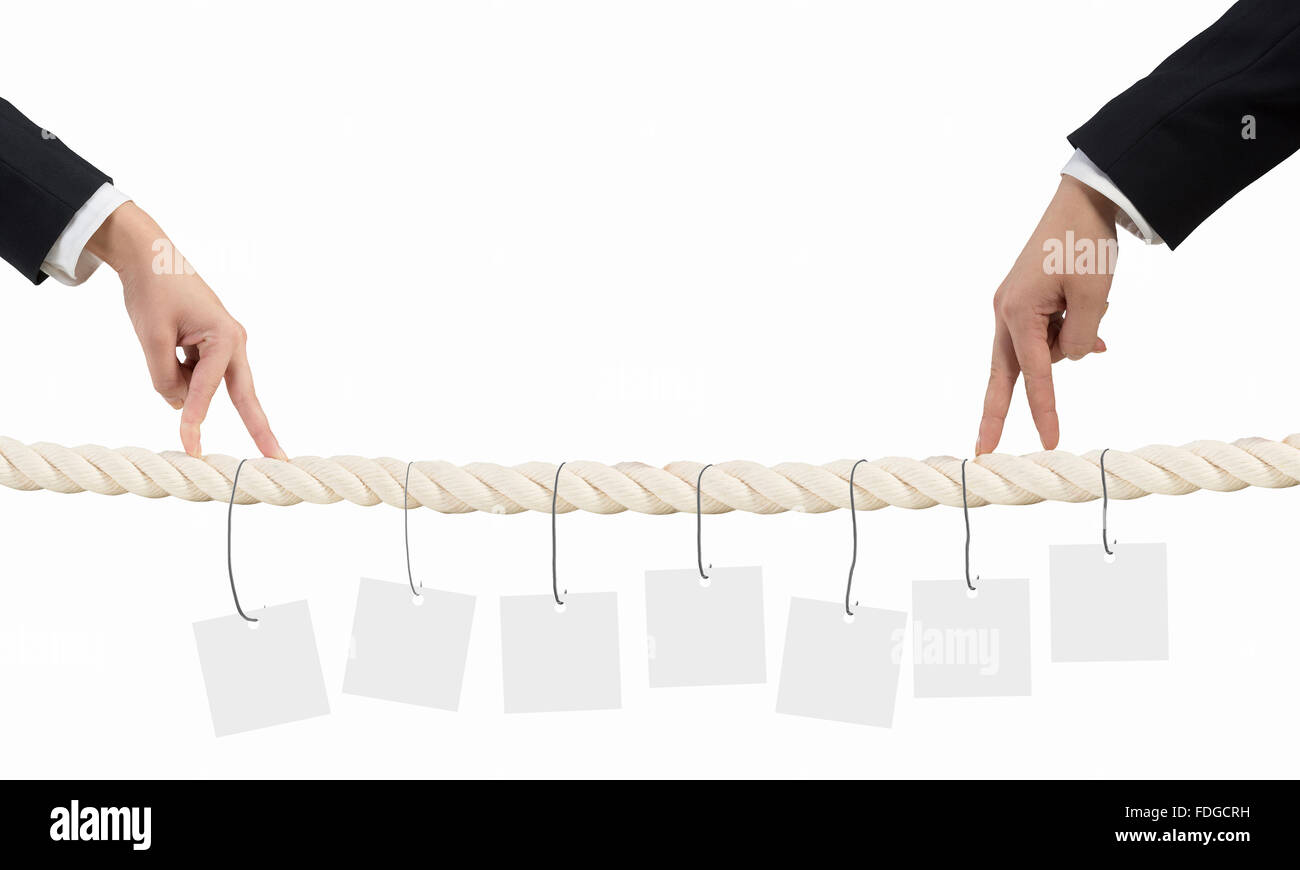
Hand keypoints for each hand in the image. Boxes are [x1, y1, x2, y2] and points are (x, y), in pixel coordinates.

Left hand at [87, 202, 284, 458]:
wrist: (150, 257)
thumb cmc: (153, 292)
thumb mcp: (151, 337)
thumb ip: (164, 378)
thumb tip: (178, 407)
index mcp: (225, 337)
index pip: (208, 389)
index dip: (194, 420)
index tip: (192, 450)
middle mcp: (234, 344)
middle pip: (245, 396)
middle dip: (260, 428)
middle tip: (279, 460)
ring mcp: (227, 346)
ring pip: (205, 385)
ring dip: (180, 378)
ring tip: (164, 338)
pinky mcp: (214, 348)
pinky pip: (196, 374)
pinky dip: (178, 370)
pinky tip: (170, 341)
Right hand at [977, 176, 1117, 454]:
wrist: (1084, 200)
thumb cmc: (1086, 245)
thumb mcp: (1094, 297)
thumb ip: (1078, 339)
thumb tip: (1068, 359)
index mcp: (1018, 312)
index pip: (1034, 375)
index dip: (1043, 411)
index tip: (1048, 444)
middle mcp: (1005, 312)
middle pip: (1004, 374)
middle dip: (997, 412)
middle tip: (985, 451)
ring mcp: (1010, 304)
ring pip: (1035, 348)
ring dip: (1064, 342)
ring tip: (1093, 306)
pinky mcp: (1022, 299)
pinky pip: (1041, 332)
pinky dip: (1064, 333)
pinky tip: (1090, 320)